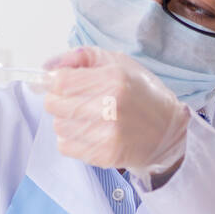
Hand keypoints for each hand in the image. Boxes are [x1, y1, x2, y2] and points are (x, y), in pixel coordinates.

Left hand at [39, 46, 190, 184]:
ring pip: (58, 127)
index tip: (60, 86)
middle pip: (54, 104)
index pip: (60, 82)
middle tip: (77, 102)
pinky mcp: (105, 155)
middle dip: (60, 101)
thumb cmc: (142, 95)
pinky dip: (72, 140)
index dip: (54, 83)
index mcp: (113, 79)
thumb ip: (81, 58)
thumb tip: (46, 68)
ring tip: (87, 119)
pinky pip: (65, 147)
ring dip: (66, 122)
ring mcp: (107, 134)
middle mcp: (110, 106)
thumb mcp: (118, 63)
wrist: (168, 132)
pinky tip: (90, 134)